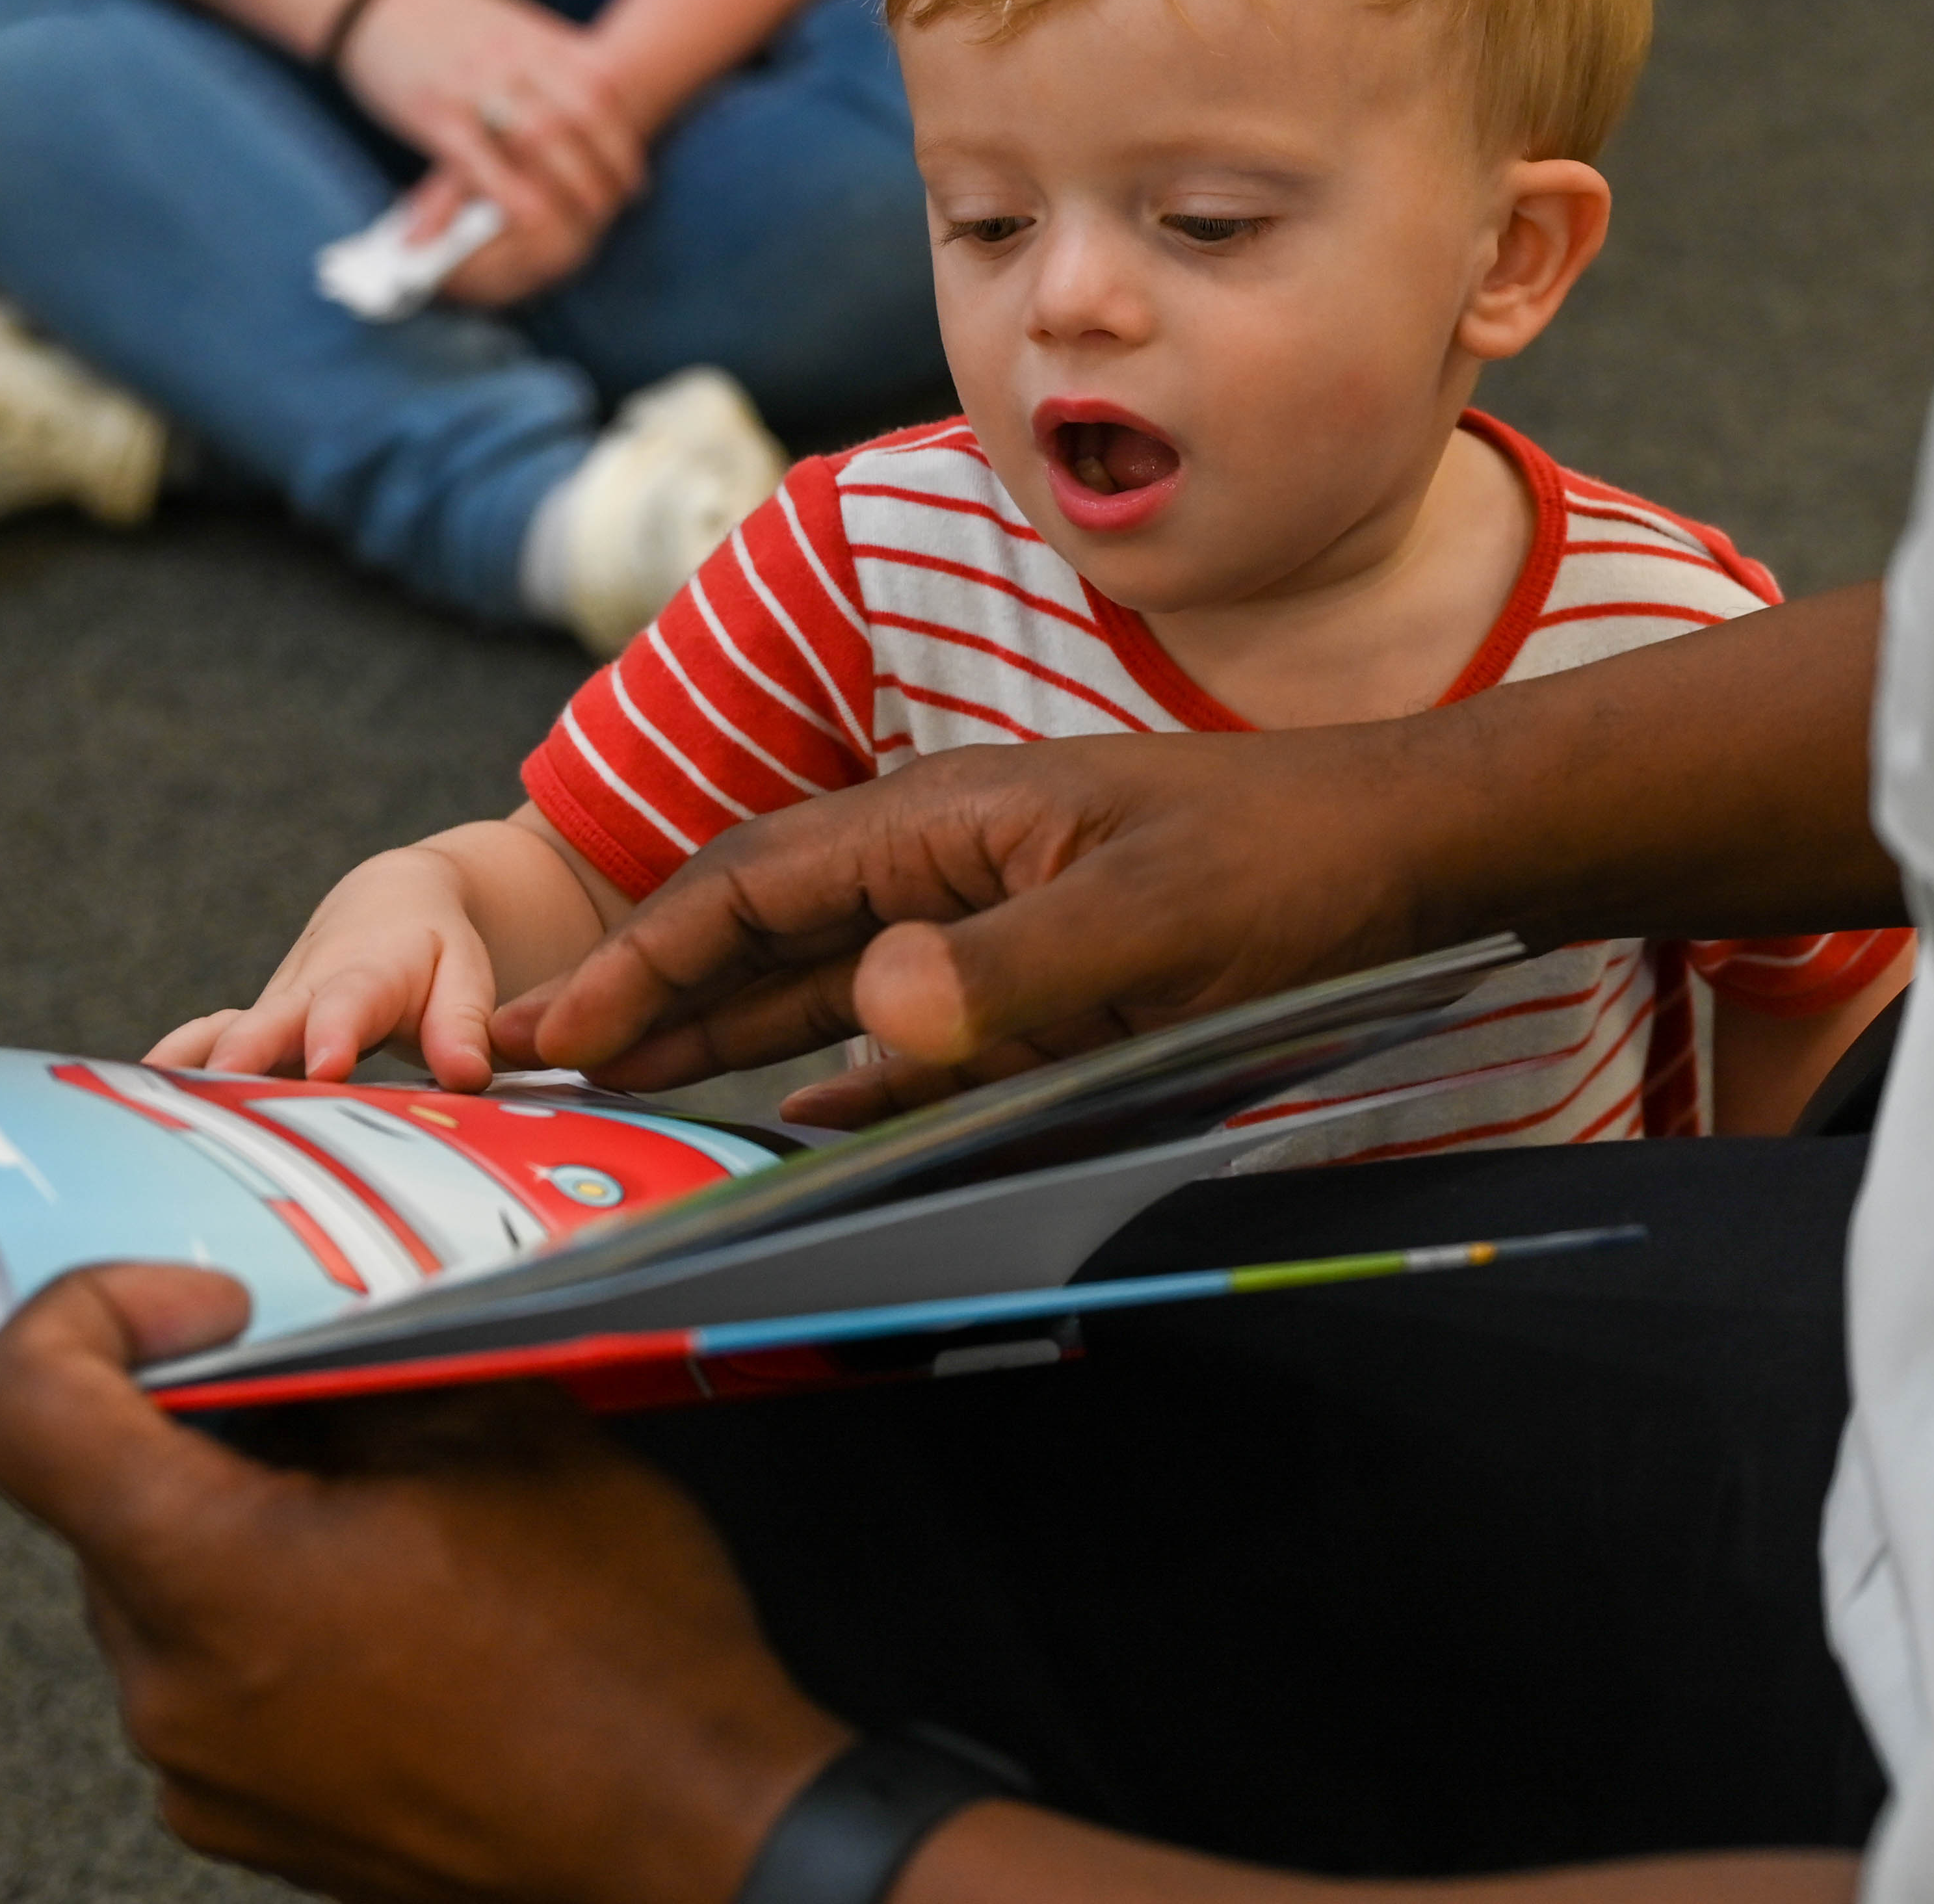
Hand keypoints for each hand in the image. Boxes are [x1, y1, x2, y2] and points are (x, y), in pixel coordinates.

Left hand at [0, 1265, 843, 1903]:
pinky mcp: (246, 1820)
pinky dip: (281, 1623)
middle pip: (104, 1499)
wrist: (690, 1829)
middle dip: (210, 1426)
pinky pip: (215, 1681)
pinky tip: (411, 1617)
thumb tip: (286, 1340)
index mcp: (211, 1574)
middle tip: (346, 1400)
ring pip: (166, 1588)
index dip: (86, 1314)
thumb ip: (359, 1365)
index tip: (201, 1307)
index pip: (15, 1409)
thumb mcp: (503, 1429)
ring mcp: (200, 1773)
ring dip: (251, 1529)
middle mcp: (169, 1689)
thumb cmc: (620, 1649)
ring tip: (406, 1521)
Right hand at [157, 845, 507, 1088]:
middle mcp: (305, 992)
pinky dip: (171, 1066)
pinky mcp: (248, 1032)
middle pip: (268, 1022)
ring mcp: (269, 1013)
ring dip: (190, 1066)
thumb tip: (465, 1074)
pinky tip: (131, 1100)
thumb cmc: (432, 950)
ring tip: (153, 1103)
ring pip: (221, 1037)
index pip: (350, 1003)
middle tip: (219, 1084)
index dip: (335, 1032)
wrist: (389, 905)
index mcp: (368, 974)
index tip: (326, 1065)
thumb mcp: (463, 977)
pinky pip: (202, 1045)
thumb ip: (462, 1025)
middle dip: (244, 1053)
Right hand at [334, 0, 648, 307]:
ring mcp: (474, 83)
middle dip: (607, 169)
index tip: (633, 174)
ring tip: (586, 219)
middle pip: (581, 118)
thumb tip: (595, 85)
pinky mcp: (435, 112)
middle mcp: (512, 56)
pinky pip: (482, 161)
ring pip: (541, 139)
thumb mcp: (508, 19)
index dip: (624, 138)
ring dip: (572, 185)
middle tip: (616, 205)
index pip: (602, 88)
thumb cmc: (441, 10)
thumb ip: (549, 51)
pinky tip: (531, 221)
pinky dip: (511, 194)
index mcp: (534, 34)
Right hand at [495, 588, 1901, 1124]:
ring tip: (609, 1091)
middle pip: (758, 925)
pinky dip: (830, 1068)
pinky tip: (782, 1116)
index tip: (547, 1032)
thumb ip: (1010, 970)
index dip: (643, 957)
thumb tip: (874, 1011)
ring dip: (716, 1030)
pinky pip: (903, 1023)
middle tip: (523, 1068)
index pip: (755, 884)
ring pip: (817, 975)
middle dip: (642, 991)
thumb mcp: (1156, 924)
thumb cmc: (1293, 867)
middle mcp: (946, 858)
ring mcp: (988, 914)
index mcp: (949, 818)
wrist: (1409, 848)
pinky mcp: (1038, 972)